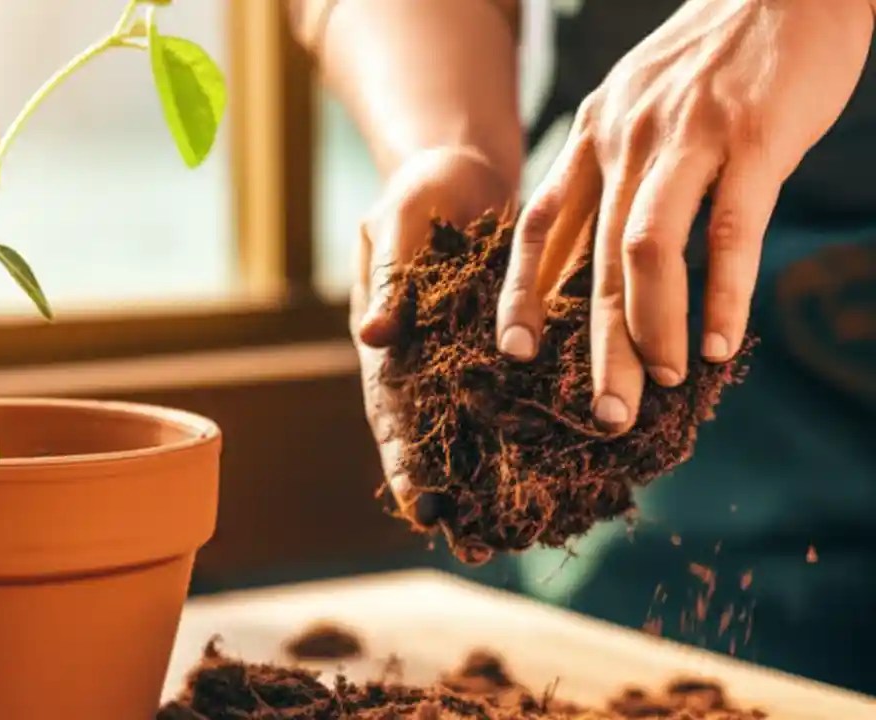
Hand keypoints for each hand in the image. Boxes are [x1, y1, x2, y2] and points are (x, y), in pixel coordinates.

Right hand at [353, 146, 515, 525]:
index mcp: (392, 342)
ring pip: (488, 425)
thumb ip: (389, 274)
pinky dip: (546, 426)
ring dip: (505, 473)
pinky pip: (532, 392)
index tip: (423, 509)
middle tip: (481, 546)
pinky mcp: (517, 346)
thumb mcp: (396, 220)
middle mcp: (432, 362)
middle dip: (456, 491)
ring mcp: (475, 360)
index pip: (391, 412)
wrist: (468, 169)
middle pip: (439, 437)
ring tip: (530, 525)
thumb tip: (372, 334)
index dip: (404, 462)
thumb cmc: (420, 188)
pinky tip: (576, 458)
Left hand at [496, 0, 873, 430]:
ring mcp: (686, 140)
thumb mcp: (641, 105)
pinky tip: (720, 344)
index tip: (515, 352)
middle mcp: (624, 140)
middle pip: (595, 262)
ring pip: (648, 253)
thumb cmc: (717, 56)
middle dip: (595, 346)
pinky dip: (723, 294)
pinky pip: (730, 232)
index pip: (541, 227)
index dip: (523, 294)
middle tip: (601, 414)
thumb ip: (619, 170)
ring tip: (662, 386)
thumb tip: (606, 250)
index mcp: (592, 135)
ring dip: (653, 330)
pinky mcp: (752, 141)